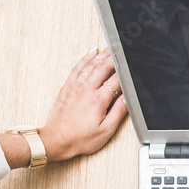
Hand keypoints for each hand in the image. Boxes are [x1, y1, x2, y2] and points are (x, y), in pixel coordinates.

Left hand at [38, 47, 128, 161]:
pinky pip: (77, 68)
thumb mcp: (105, 131)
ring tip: (111, 48)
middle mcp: (86, 90)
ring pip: (90, 64)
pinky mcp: (67, 88)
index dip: (126, 73)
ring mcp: (75, 87)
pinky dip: (85, 58)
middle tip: (123, 50)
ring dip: (102, 55)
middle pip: (103, 67)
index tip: (132, 67)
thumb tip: (127, 99)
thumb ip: (118, 112)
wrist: (56, 140)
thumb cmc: (79, 138)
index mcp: (98, 100)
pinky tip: (91, 53)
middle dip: (114, 57)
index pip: (116, 81)